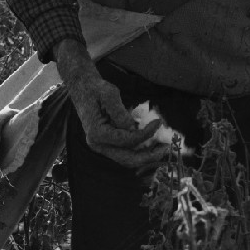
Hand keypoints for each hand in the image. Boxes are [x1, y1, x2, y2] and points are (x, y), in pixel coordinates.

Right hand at [54, 39, 169, 168]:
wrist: (83, 89)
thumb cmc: (96, 89)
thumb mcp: (109, 94)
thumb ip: (121, 113)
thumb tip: (135, 128)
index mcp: (96, 133)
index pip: (126, 140)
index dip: (145, 134)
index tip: (158, 122)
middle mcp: (98, 144)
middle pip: (127, 159)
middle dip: (149, 156)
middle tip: (166, 147)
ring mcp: (102, 147)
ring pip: (127, 159)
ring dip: (146, 156)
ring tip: (163, 147)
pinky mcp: (107, 145)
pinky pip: (126, 152)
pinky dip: (140, 150)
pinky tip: (153, 142)